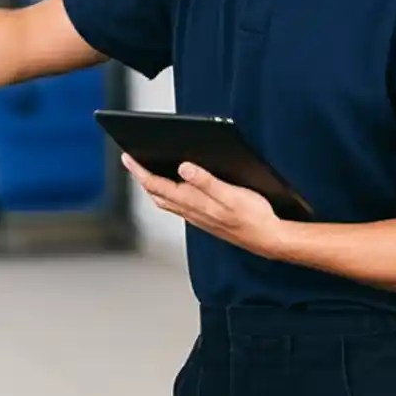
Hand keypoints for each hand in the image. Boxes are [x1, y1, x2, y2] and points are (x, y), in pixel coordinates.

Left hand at [122, 154, 289, 258]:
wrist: (268, 239)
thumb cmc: (253, 217)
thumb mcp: (231, 195)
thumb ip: (206, 181)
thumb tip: (184, 167)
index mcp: (193, 203)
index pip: (157, 184)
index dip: (140, 170)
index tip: (127, 156)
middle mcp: (190, 211)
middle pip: (156, 194)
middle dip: (141, 176)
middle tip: (131, 161)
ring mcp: (196, 217)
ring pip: (165, 201)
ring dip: (153, 186)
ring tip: (147, 172)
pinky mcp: (204, 220)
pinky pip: (177, 206)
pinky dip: (168, 194)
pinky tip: (173, 189)